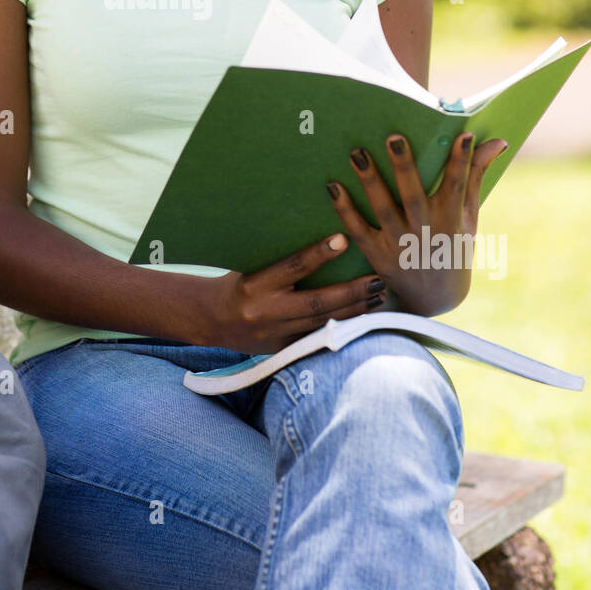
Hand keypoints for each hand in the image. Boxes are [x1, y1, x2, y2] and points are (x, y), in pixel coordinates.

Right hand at [206, 233, 388, 354]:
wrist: (211, 321)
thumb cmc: (237, 284)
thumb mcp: (252, 267)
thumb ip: (281, 263)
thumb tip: (323, 243)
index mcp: (255, 285)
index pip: (292, 267)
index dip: (318, 254)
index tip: (344, 239)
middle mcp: (266, 311)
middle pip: (317, 302)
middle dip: (352, 292)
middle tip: (378, 280)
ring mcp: (275, 335)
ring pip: (322, 323)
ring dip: (354, 312)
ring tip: (379, 298)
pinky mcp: (282, 351)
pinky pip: (316, 340)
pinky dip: (340, 330)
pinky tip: (362, 321)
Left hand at [325, 131, 509, 315]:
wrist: (435, 299)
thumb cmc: (454, 247)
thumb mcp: (470, 217)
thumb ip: (475, 177)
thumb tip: (496, 141)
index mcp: (451, 220)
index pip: (457, 186)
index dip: (461, 161)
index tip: (463, 135)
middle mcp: (426, 232)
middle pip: (414, 196)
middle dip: (405, 167)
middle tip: (394, 136)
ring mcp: (400, 244)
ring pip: (384, 209)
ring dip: (370, 181)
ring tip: (357, 153)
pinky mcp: (378, 255)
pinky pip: (359, 229)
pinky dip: (345, 210)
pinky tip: (333, 185)